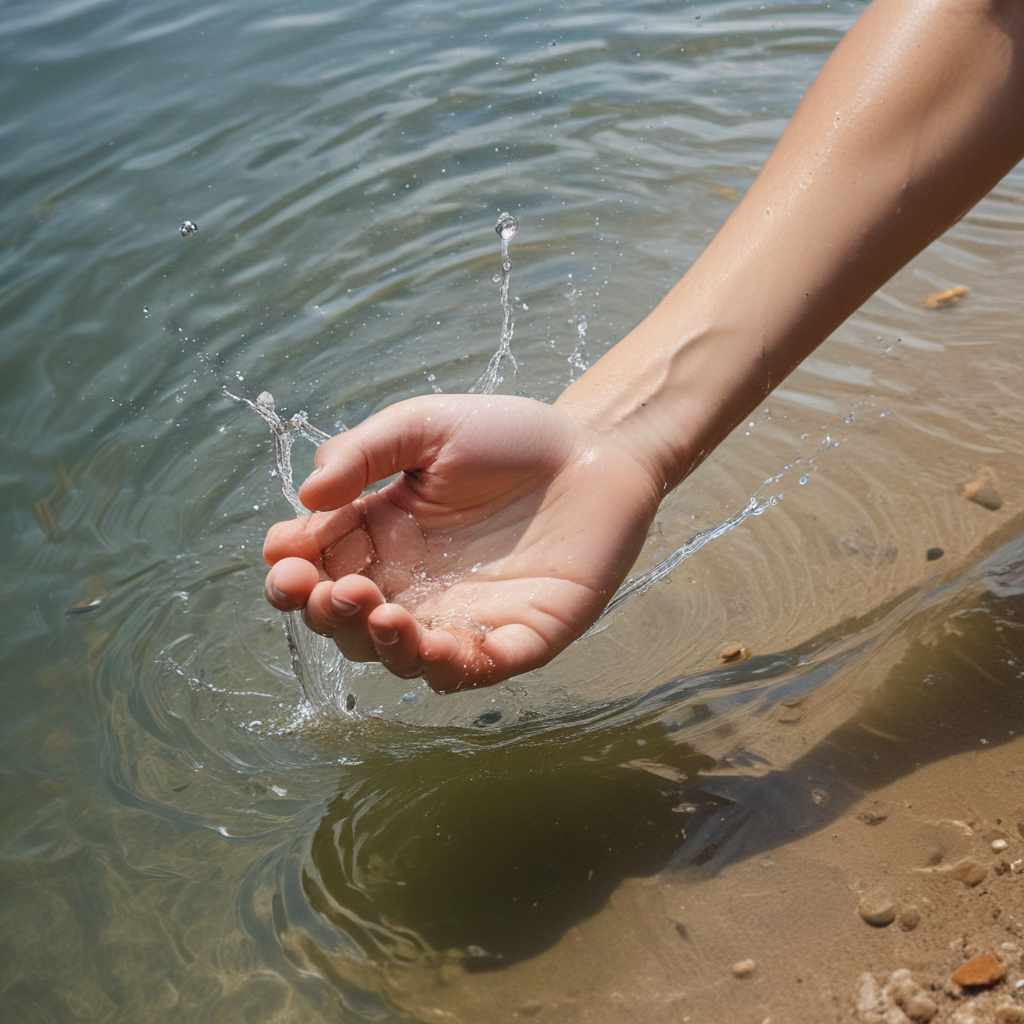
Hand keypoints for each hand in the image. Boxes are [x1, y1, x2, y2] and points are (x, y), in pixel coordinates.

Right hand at [263, 395, 661, 691]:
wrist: (594, 451)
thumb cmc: (507, 436)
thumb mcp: (424, 427)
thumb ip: (363, 453)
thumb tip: (305, 497)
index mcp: (380, 537)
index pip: (318, 566)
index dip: (291, 569)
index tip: (283, 554)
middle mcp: (411, 587)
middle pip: (348, 622)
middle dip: (327, 611)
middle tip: (332, 586)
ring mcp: (461, 618)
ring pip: (400, 656)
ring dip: (378, 643)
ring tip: (379, 611)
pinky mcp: (517, 639)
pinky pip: (473, 669)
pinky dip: (446, 666)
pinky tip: (428, 642)